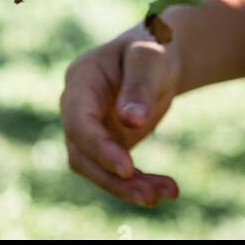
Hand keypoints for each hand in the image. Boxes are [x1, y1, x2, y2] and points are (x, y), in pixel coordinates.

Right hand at [60, 24, 181, 207]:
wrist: (157, 56)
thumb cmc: (151, 48)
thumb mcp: (149, 58)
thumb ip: (139, 86)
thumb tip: (130, 122)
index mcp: (81, 80)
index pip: (79, 122)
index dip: (99, 148)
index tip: (127, 168)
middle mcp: (77, 108)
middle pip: (82, 154)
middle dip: (113, 179)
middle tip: (149, 196)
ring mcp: (89, 129)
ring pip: (96, 170)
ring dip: (128, 188)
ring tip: (167, 193)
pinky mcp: (106, 145)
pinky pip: (116, 172)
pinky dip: (139, 184)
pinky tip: (168, 189)